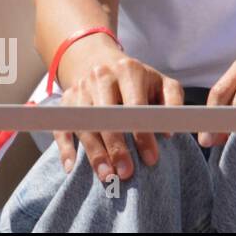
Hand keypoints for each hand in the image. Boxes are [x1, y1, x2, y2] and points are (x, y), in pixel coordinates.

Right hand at [53, 52, 183, 182]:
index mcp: (129, 71)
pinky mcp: (65, 100)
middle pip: (106, 117)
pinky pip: (62, 126)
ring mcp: (81, 88)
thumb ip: (173, 102)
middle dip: (116, 148)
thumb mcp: (162, 83)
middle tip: (126, 173)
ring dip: (95, 153)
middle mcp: (101, 77)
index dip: (142, 135)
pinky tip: (72, 167)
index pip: (135, 107)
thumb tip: (168, 132)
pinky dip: (66, 147)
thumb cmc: (138, 80)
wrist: (102, 61)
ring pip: (85, 124)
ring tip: (106, 175)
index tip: (151, 159)